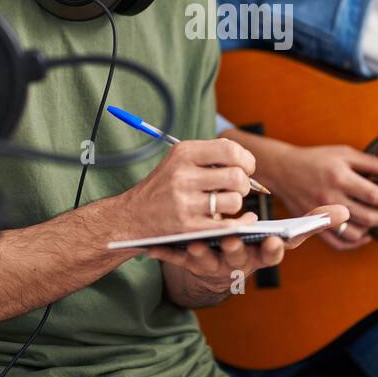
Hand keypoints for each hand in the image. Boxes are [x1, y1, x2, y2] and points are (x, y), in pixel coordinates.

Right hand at [119, 138, 256, 239]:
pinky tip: (245, 220)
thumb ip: (210, 155)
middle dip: (244, 184)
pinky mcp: (188, 227)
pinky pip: (228, 225)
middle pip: (236, 176)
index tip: (245, 167)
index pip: (230, 149)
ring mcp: (185, 203)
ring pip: (234, 201)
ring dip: (236, 204)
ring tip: (226, 204)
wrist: (131, 217)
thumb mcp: (178, 161)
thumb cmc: (162, 187)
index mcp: (183, 153)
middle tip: (237, 188)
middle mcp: (183, 175)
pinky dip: (242, 223)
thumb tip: (246, 162)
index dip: (246, 159)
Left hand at [144, 204, 349, 293]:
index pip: (273, 253)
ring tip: (195, 243)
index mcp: (261, 255)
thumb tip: (344, 211)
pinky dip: (168, 254)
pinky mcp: (188, 265)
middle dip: (237, 249)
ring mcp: (213, 265)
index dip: (274, 249)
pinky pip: (176, 260)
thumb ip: (311, 224)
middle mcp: (238, 263)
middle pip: (239, 258)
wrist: (215, 266)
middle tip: (233, 238)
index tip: (276, 240)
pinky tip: (158, 247)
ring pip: (207, 261)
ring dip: (201, 253)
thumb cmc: (251, 245)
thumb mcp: (280, 236)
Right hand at [261, 144, 377, 250]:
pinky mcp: (315, 225)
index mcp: (340, 179)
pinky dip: (355, 243)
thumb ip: (369, 162)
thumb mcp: (343, 153)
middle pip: (369, 217)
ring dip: (374, 230)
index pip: (374, 195)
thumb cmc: (314, 160)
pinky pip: (337, 242)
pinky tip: (366, 236)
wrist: (284, 171)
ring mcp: (323, 214)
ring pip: (355, 233)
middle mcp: (332, 199)